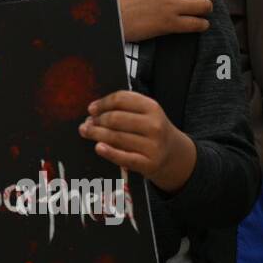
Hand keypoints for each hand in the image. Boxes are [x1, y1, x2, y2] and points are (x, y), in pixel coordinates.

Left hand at [79, 90, 196, 192]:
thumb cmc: (152, 131)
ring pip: (116, 137)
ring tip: (86, 132)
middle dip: (97, 120)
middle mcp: (154, 125)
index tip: (91, 109)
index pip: (121, 99)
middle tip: (87, 123)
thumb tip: (93, 113)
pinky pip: (124, 157)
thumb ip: (123, 109)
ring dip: (96, 134)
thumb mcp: (146, 114)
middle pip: (115, 119)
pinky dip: (109, 152)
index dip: (102, 103)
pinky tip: (98, 147)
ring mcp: (153, 145)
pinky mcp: (149, 163)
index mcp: (152, 107)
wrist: (175, 155)